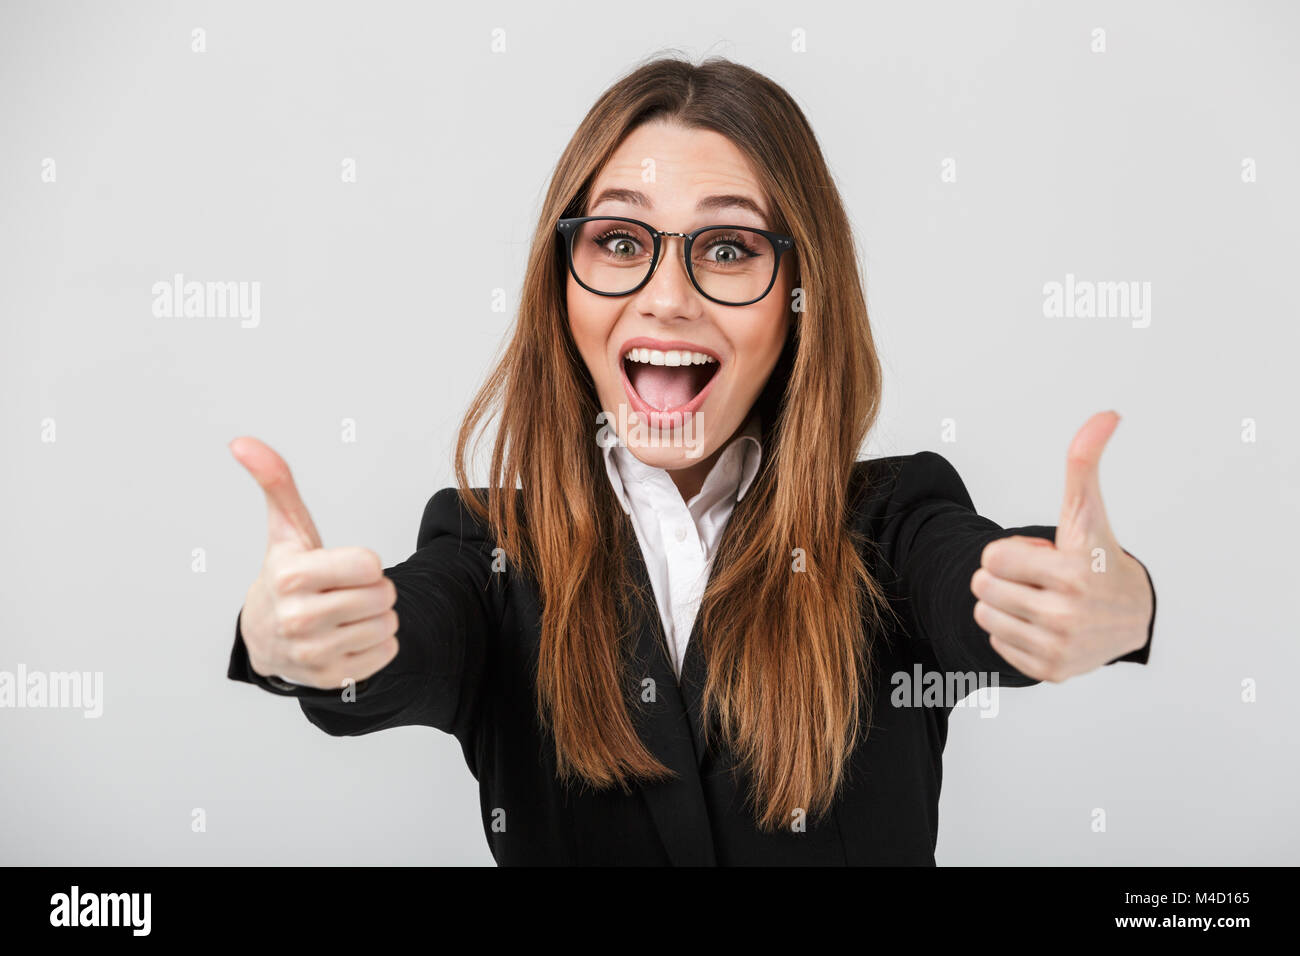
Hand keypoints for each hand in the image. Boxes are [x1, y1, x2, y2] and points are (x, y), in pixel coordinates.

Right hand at [230, 437, 398, 688]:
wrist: (266, 637)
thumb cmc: (287, 575)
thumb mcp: (286, 528)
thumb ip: (275, 482)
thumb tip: (243, 442)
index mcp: (290, 578)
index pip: (370, 566)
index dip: (365, 563)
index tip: (344, 566)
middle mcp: (298, 620)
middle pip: (383, 595)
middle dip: (373, 588)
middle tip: (345, 590)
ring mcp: (313, 654)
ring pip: (388, 624)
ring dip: (378, 615)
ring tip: (347, 612)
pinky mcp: (330, 679)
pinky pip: (388, 652)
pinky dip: (378, 643)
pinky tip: (350, 635)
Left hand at [969, 411, 1152, 682]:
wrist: (1132, 616)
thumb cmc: (1100, 556)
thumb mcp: (1088, 511)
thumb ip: (1085, 462)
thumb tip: (1107, 414)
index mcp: (1072, 572)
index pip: (991, 557)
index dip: (1010, 551)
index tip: (1042, 555)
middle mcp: (1066, 614)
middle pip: (982, 586)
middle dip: (1003, 575)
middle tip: (1039, 578)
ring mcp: (1059, 646)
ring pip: (984, 614)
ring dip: (1002, 602)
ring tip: (1038, 598)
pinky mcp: (1051, 670)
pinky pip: (996, 642)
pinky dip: (1011, 631)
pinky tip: (1040, 623)